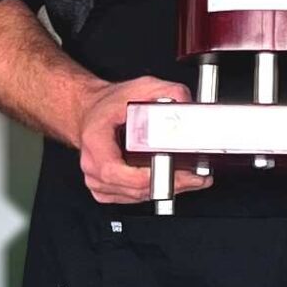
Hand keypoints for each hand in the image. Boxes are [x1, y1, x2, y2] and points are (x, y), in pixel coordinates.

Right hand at [79, 76, 212, 204]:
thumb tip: (184, 102)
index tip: (176, 173)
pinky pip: (133, 199)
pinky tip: (171, 183)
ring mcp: (97, 181)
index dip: (149, 176)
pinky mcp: (105, 190)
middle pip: (134, 188)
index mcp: (95, 141)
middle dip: (170, 184)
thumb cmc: (108, 104)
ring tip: (191, 179)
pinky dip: (154, 192)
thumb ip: (165, 91)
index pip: (117, 171)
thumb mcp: (138, 87)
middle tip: (196, 177)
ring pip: (137, 197)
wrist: (90, 113)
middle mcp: (93, 166)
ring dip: (166, 191)